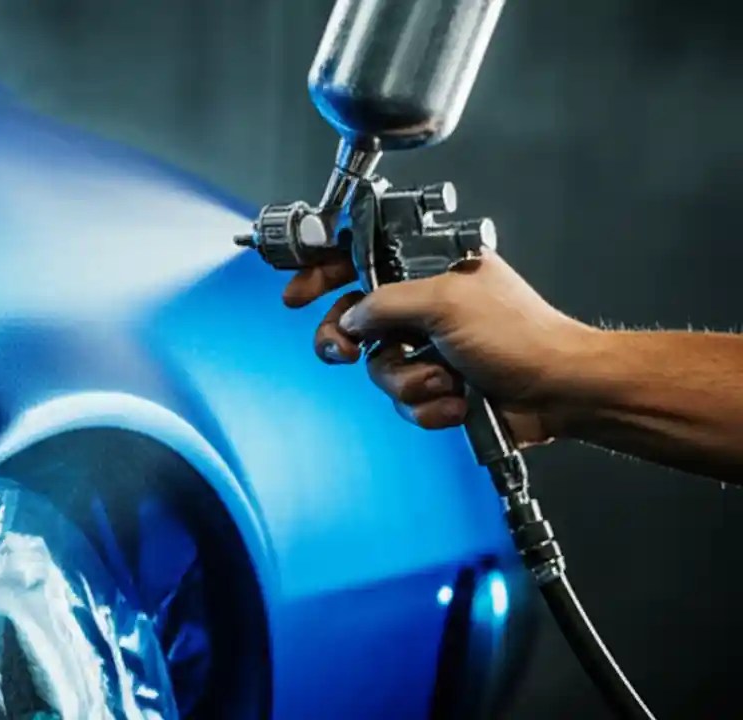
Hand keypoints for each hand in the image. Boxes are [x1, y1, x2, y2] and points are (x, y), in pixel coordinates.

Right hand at [282, 250, 596, 446]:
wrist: (558, 391)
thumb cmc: (519, 334)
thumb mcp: (444, 301)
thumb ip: (385, 303)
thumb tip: (351, 316)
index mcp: (429, 267)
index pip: (362, 255)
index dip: (323, 269)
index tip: (298, 291)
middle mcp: (426, 304)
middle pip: (355, 317)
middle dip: (346, 339)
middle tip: (342, 350)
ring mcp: (430, 345)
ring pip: (378, 365)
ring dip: (407, 379)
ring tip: (441, 380)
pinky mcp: (437, 384)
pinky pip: (403, 397)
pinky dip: (428, 404)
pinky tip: (456, 400)